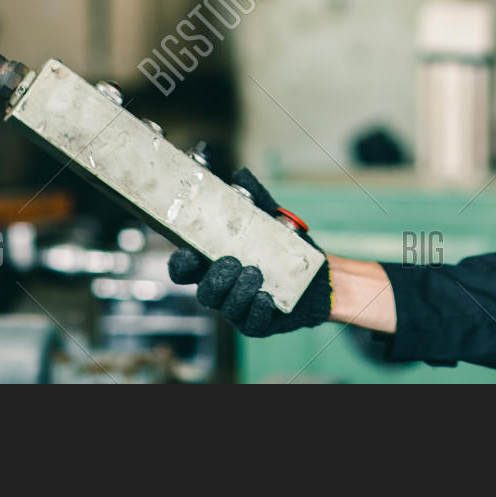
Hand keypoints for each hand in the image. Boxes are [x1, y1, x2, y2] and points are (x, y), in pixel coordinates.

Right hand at [167, 167, 331, 336]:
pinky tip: (266, 296)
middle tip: (232, 262)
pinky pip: (251, 322)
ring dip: (237, 291)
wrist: (315, 272)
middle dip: (214, 278)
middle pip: (203, 292)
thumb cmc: (282, 243)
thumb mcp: (267, 216)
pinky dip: (257, 309)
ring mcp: (237, 307)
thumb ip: (252, 196)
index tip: (189, 253)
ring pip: (225, 307)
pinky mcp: (257, 322)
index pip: (184, 268)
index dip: (180, 264)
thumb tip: (240, 174)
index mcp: (213, 262)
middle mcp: (221, 286)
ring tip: (255, 273)